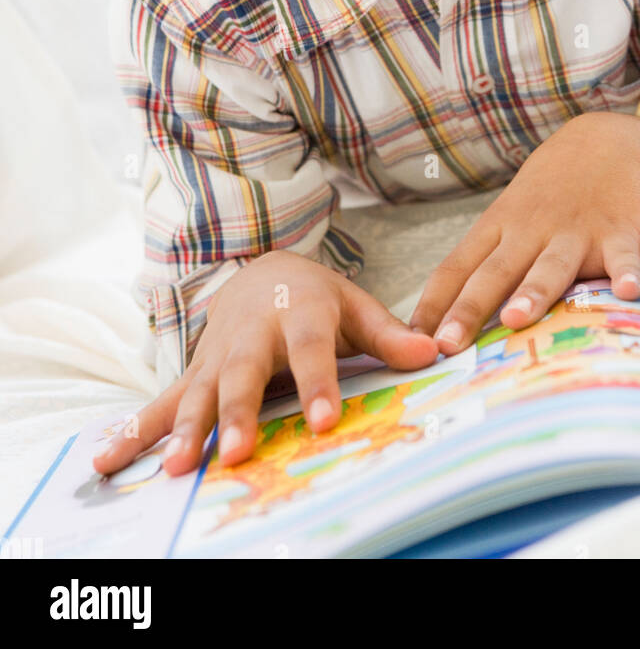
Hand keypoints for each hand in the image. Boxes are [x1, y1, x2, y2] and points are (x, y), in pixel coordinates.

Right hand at [92, 252, 438, 477]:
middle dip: (237, 413)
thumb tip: (434, 351)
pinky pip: (162, 404)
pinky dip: (134, 432)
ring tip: (177, 467)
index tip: (325, 422)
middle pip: (244, 374)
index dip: (318, 384)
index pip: (313, 350)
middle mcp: (253, 334)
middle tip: (235, 453)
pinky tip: (106, 462)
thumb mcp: (354, 304)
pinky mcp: (193, 372)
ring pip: (198, 392)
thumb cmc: (315, 297)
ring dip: (185, 430)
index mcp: (301, 312)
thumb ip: (390, 333)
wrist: (262, 271)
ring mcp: (217, 354)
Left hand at [409, 112, 639, 353]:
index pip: (455, 268)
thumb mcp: (507, 220)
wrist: (603, 143)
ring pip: (550, 266)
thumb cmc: (546, 196)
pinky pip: (621, 257)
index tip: (413, 341)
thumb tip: (445, 324)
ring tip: (516, 317)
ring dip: (533, 292)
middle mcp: (529, 231)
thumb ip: (483, 266)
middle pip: (494, 273)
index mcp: (497, 229)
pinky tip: (627, 292)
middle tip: (448, 345)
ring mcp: (573, 233)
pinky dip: (626, 273)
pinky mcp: (616, 232)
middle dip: (469, 309)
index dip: (433, 304)